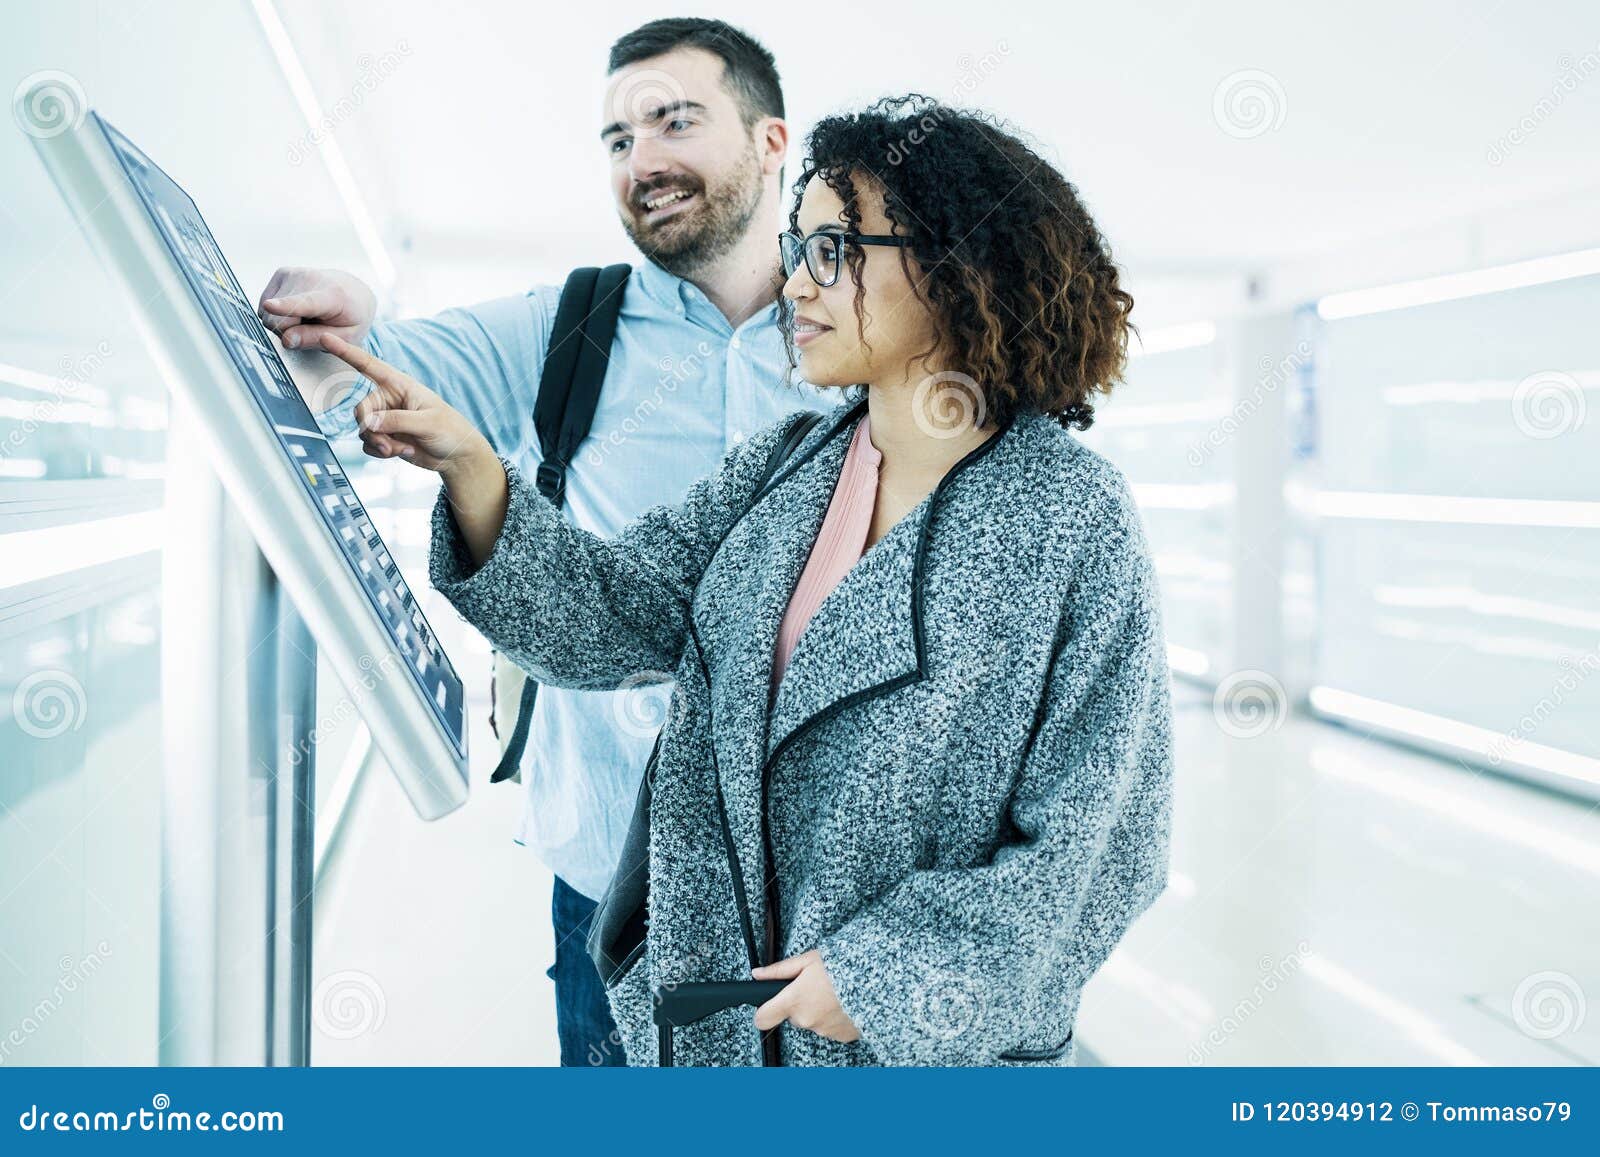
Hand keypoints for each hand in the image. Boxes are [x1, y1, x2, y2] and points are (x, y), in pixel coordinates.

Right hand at [258, 267, 377, 349]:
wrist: (352, 290)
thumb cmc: (351, 315)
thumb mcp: (347, 336)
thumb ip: (317, 339)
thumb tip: (287, 339)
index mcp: (331, 296)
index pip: (305, 303)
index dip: (285, 306)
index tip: (269, 306)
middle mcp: (309, 279)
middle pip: (279, 320)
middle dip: (289, 332)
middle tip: (311, 328)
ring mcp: (293, 274)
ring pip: (268, 314)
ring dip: (285, 323)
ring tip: (307, 316)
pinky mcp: (281, 274)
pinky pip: (265, 308)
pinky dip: (279, 314)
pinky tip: (297, 309)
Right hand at [317, 334, 491, 475]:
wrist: (457, 456)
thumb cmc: (450, 430)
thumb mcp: (427, 423)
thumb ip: (396, 421)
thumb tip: (368, 423)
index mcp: (400, 385)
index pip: (368, 365)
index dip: (346, 351)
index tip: (325, 337)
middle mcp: (389, 399)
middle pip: (361, 410)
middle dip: (371, 430)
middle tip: (389, 445)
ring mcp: (386, 418)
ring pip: (363, 429)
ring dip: (379, 443)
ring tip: (402, 448)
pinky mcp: (385, 436)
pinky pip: (369, 443)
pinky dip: (381, 451)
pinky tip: (403, 452)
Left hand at [752, 949, 860, 1042]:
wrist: (875, 980)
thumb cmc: (842, 967)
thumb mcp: (807, 960)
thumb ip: (779, 970)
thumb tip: (758, 974)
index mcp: (794, 1001)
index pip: (762, 1019)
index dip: (763, 1012)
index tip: (768, 1005)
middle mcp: (807, 1020)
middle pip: (792, 1016)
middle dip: (799, 1004)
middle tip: (814, 987)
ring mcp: (824, 1031)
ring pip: (812, 1022)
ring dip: (818, 1010)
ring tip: (833, 993)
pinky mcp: (842, 1036)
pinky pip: (830, 1028)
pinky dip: (834, 1018)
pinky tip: (843, 1003)